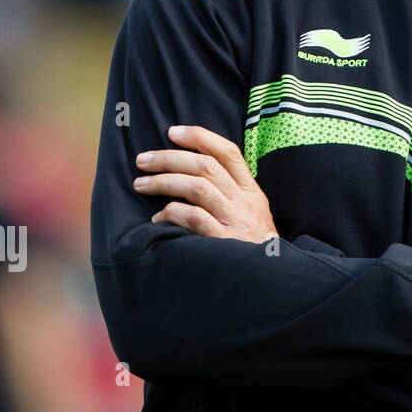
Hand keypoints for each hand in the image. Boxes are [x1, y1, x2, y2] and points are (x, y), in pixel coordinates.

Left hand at [134, 125, 278, 243]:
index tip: (172, 132)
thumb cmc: (251, 246)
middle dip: (170, 158)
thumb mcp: (250, 214)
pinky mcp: (224, 241)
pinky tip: (158, 218)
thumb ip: (228, 194)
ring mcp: (235, 220)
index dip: (200, 137)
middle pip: (206, 166)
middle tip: (143, 160)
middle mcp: (245, 201)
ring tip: (141, 185)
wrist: (270, 278)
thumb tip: (189, 173)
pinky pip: (194, 218)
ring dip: (164, 182)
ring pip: (198, 188)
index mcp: (251, 191)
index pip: (228, 152)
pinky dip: (171, 213)